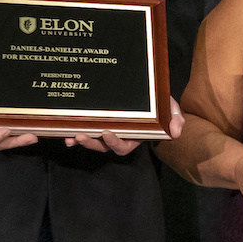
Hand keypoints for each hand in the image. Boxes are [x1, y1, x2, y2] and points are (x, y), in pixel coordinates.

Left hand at [65, 96, 183, 155]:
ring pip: (93, 141)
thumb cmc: (161, 105)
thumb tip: (176, 132)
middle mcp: (120, 137)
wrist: (150, 94)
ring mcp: (108, 131)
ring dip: (82, 140)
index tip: (107, 133)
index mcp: (135, 136)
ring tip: (71, 136)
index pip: (124, 145)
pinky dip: (75, 134)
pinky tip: (66, 133)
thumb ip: (175, 119)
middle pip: (104, 146)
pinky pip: (86, 131)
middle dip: (92, 143)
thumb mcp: (172, 109)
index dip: (115, 142)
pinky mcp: (98, 123)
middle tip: (81, 135)